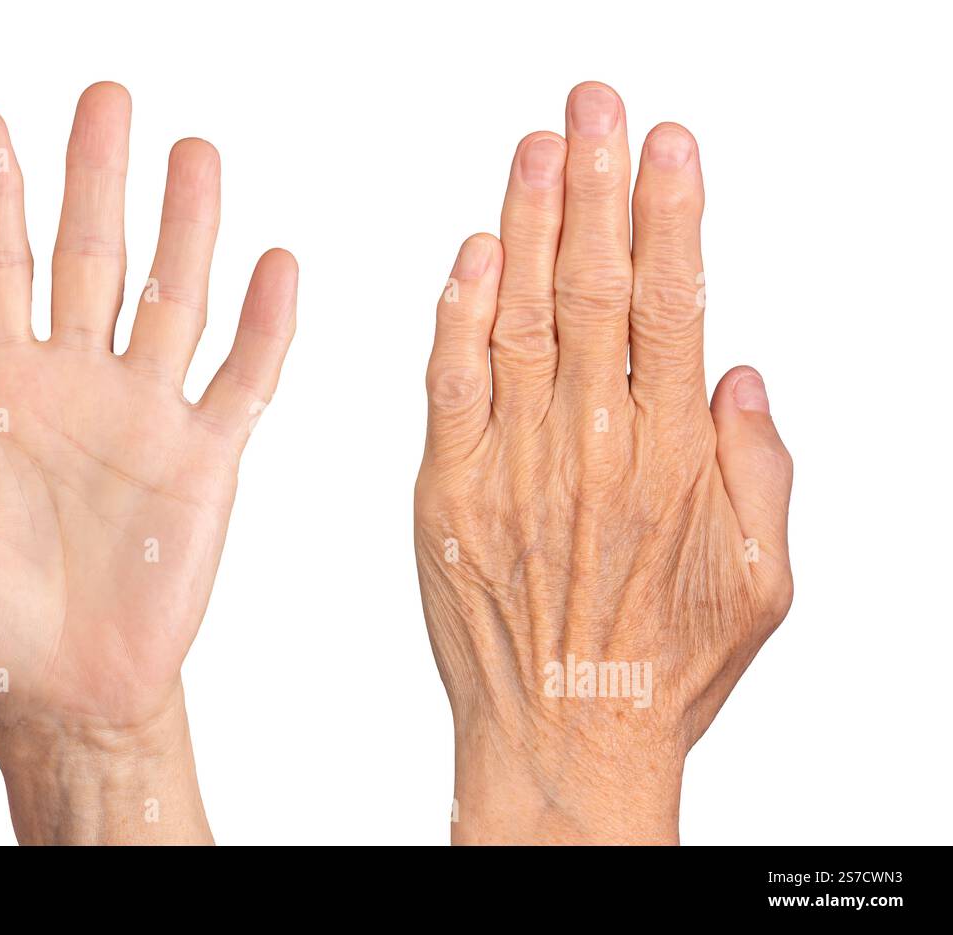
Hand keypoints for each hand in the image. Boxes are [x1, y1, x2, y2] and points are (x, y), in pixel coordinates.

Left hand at [0, 83, 296, 843]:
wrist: (65, 690)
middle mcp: (77, 386)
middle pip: (92, 260)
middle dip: (97, 179)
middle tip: (105, 96)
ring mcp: (147, 418)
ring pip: (173, 301)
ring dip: (185, 229)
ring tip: (193, 152)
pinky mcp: (206, 461)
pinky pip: (242, 380)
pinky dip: (264, 326)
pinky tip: (274, 263)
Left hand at [414, 82, 792, 843]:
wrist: (565, 739)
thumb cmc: (661, 667)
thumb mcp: (762, 583)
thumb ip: (761, 470)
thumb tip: (741, 374)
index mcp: (673, 454)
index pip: (673, 302)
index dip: (670, 212)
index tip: (666, 142)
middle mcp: (594, 443)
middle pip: (596, 285)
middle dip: (596, 183)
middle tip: (592, 104)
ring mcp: (514, 464)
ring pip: (521, 316)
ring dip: (527, 222)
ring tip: (536, 147)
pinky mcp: (448, 491)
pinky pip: (450, 385)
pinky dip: (458, 315)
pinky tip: (470, 253)